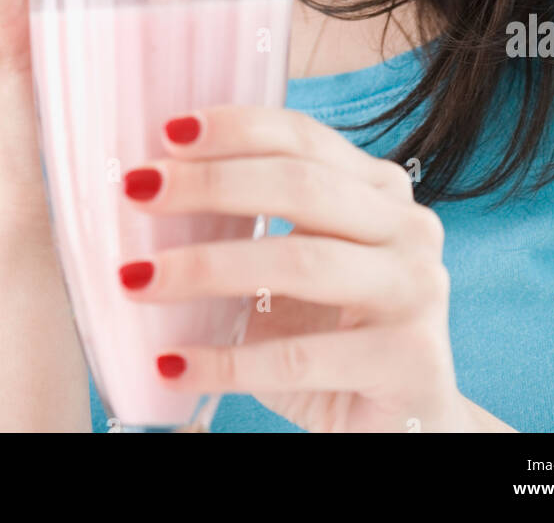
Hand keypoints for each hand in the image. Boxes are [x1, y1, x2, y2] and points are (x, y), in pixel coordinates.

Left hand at [118, 104, 474, 432]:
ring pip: (299, 263)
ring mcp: (417, 290)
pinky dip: (225, 361)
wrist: (407, 425)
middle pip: (301, 186)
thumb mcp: (295, 268)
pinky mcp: (410, 360)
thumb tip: (149, 190)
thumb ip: (252, 225)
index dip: (236, 129)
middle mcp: (409, 227)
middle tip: (137, 191)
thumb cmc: (333, 336)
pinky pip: (299, 357)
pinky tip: (171, 364)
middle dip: (211, 185)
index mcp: (380, 189)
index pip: (303, 139)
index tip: (166, 133)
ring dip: (206, 268)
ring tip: (136, 279)